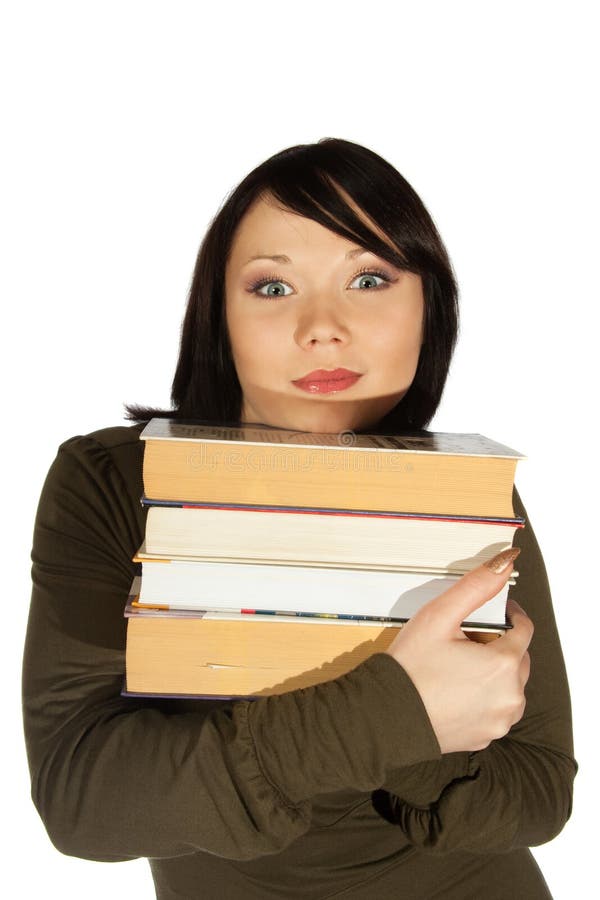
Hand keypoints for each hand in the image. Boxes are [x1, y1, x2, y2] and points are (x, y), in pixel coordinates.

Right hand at [385, 549, 532, 753]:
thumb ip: (476, 587)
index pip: (524, 629)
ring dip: (495, 672)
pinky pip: (496, 709)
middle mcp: (510, 697)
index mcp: (504, 664)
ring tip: (459, 665)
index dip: (509, 615)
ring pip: (510, 685)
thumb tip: (505, 562)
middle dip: (498, 645)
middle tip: (464, 639)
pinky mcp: (486, 737)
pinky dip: (485, 697)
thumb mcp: (439, 616)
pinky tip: (455, 689)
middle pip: (518, 658)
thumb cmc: (410, 667)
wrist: (384, 717)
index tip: (492, 612)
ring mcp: (499, 721)